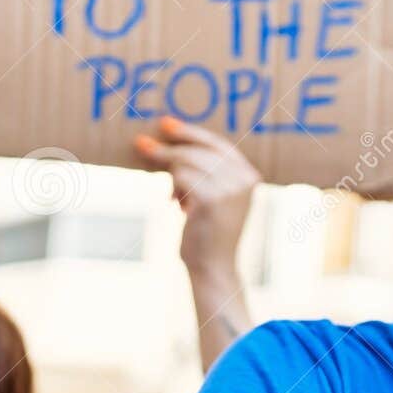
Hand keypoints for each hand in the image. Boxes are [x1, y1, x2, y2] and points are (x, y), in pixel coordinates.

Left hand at [133, 117, 260, 277]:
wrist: (213, 267)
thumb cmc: (208, 234)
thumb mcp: (214, 198)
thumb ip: (206, 173)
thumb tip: (172, 144)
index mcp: (250, 177)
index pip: (219, 145)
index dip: (192, 133)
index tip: (166, 125)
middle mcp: (244, 180)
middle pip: (199, 150)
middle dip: (169, 147)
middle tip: (142, 143)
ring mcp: (230, 189)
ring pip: (186, 161)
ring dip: (171, 175)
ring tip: (174, 197)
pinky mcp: (211, 199)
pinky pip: (180, 177)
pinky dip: (173, 188)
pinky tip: (177, 204)